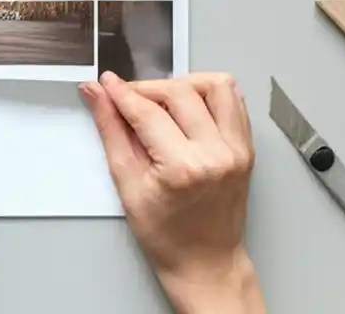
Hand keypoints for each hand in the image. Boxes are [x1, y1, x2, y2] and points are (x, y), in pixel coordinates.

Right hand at [81, 72, 264, 313]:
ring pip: (215, 86)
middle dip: (147, 88)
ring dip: (183, 84)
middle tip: (127, 97)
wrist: (205, 262)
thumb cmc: (165, 236)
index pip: (147, 112)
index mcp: (183, 168)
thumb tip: (97, 95)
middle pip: (179, 93)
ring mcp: (237, 149)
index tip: (106, 83)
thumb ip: (111, 132)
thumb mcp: (127, 185)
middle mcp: (217, 154)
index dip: (122, 93)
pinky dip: (209, 94)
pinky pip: (234, 101)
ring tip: (162, 101)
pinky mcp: (247, 147)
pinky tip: (188, 108)